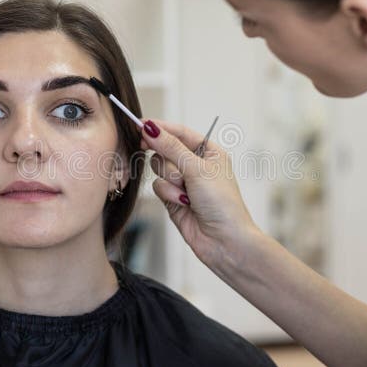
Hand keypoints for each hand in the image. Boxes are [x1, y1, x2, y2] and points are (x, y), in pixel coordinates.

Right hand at [140, 119, 260, 270]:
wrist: (224, 240)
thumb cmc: (222, 203)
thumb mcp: (197, 168)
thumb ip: (171, 147)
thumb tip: (151, 128)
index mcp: (209, 151)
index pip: (179, 132)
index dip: (161, 129)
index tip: (142, 125)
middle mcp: (195, 165)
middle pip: (165, 150)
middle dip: (169, 162)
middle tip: (176, 170)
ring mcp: (184, 182)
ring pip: (159, 169)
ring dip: (171, 181)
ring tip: (187, 193)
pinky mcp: (173, 198)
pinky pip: (158, 187)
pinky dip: (169, 194)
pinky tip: (183, 204)